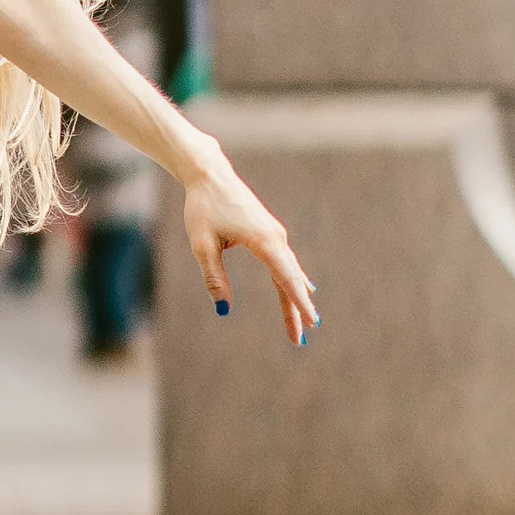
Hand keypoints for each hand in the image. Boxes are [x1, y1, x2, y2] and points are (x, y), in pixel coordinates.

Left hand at [181, 161, 317, 347]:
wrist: (210, 175)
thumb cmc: (204, 208)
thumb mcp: (203, 246)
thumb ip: (214, 277)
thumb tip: (224, 309)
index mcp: (264, 241)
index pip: (285, 279)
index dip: (297, 303)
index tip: (311, 323)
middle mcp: (275, 238)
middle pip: (290, 280)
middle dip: (296, 310)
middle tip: (300, 340)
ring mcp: (274, 234)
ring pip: (289, 272)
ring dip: (294, 297)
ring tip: (304, 322)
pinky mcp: (269, 232)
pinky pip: (285, 261)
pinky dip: (291, 279)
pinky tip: (302, 288)